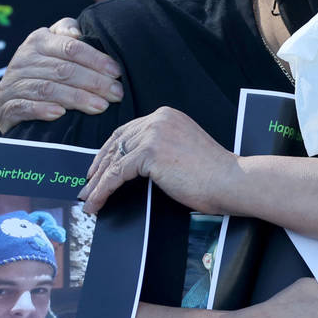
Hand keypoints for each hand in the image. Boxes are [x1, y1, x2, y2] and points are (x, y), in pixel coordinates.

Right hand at [0, 18, 123, 132]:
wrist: (14, 100)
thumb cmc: (47, 70)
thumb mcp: (56, 47)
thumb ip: (69, 37)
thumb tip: (78, 32)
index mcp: (38, 41)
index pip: (71, 47)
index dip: (96, 59)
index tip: (117, 72)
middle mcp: (22, 59)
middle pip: (63, 70)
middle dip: (94, 82)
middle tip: (117, 93)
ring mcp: (11, 83)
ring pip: (48, 89)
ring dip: (77, 99)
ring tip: (101, 107)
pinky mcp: (5, 106)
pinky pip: (25, 106)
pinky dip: (43, 109)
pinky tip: (61, 114)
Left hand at [79, 106, 230, 213]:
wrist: (231, 181)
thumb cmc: (214, 173)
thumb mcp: (183, 150)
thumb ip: (161, 149)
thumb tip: (133, 166)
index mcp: (167, 116)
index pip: (128, 131)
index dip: (108, 150)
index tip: (98, 167)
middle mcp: (159, 119)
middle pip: (116, 142)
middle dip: (98, 166)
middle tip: (87, 185)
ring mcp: (154, 134)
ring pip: (114, 160)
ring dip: (97, 182)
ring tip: (88, 199)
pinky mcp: (150, 153)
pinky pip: (117, 174)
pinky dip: (103, 190)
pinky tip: (96, 202)